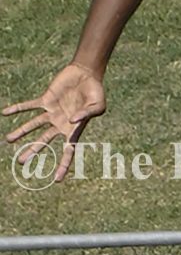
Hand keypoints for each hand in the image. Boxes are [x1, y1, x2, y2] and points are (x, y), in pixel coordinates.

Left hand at [5, 63, 106, 183]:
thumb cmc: (96, 93)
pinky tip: (5, 113)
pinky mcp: (45, 100)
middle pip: (44, 141)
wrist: (87, 75)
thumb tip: (71, 121)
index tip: (57, 179)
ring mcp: (52, 112)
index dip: (63, 165)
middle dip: (33, 150)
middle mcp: (60, 124)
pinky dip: (18, 109)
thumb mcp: (98, 106)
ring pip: (33, 125)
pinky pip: (29, 106)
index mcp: (74, 129)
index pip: (68, 151)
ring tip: (9, 140)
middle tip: (21, 162)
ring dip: (21, 132)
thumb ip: (86, 114)